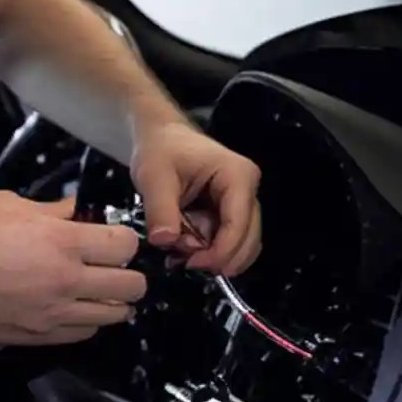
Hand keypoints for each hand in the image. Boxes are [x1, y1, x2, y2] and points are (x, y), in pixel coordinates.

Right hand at [0, 193, 144, 345]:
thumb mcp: (9, 204)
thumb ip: (51, 210)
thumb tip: (74, 210)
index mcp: (60, 242)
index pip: (125, 245)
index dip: (124, 238)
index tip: (115, 236)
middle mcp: (63, 280)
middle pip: (130, 285)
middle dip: (127, 271)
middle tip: (113, 262)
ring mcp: (51, 313)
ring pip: (113, 315)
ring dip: (112, 300)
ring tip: (98, 286)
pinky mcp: (36, 334)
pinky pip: (82, 334)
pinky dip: (87, 321)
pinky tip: (74, 306)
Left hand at [130, 122, 261, 276]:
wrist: (160, 137)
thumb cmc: (160, 150)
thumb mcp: (153, 177)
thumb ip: (161, 210)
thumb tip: (165, 242)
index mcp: (237, 176)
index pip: (239, 224)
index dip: (219, 251)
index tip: (192, 264)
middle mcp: (248, 189)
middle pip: (246, 239)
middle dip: (215, 256)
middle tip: (182, 260)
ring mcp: (242, 202)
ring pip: (238, 244)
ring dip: (210, 255)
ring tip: (179, 251)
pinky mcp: (231, 211)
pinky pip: (227, 240)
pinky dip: (207, 250)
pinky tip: (183, 247)